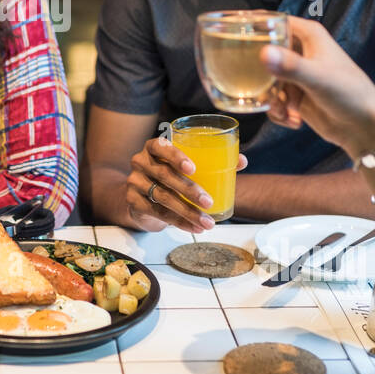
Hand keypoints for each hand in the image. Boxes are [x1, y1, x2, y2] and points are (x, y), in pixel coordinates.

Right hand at [124, 137, 247, 233]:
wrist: (143, 197)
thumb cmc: (171, 177)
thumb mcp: (186, 167)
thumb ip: (212, 161)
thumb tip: (241, 160)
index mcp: (154, 148)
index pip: (160, 146)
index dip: (175, 156)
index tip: (193, 168)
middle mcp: (141, 162)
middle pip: (164, 175)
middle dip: (189, 190)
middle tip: (208, 202)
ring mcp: (135, 182)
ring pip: (163, 197)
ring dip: (187, 211)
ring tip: (207, 222)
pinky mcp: (133, 202)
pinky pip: (158, 213)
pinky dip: (179, 222)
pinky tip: (193, 227)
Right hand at [262, 16, 374, 158]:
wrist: (364, 128)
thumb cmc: (350, 95)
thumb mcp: (318, 78)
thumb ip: (290, 66)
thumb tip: (263, 54)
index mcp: (308, 35)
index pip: (272, 20)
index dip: (251, 25)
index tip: (229, 35)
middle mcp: (300, 50)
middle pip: (263, 52)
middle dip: (256, 73)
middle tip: (255, 86)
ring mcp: (297, 73)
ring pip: (265, 79)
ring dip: (270, 99)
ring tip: (285, 111)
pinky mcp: (296, 94)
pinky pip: (273, 99)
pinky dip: (277, 111)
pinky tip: (293, 120)